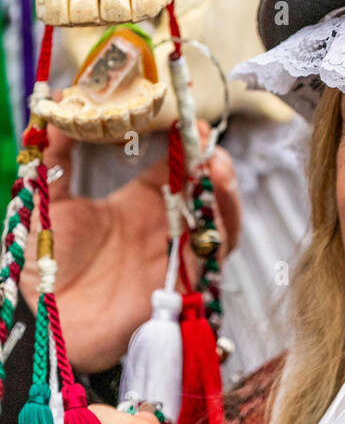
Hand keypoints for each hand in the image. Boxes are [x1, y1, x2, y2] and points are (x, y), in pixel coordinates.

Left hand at [20, 121, 240, 371]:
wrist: (41, 320)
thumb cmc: (43, 265)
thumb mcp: (49, 200)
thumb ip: (58, 153)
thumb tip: (59, 102)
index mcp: (137, 204)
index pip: (176, 166)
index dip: (189, 144)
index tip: (192, 122)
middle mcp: (163, 226)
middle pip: (206, 190)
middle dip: (214, 164)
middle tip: (207, 145)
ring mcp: (175, 254)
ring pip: (217, 220)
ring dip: (224, 195)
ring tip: (217, 170)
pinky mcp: (180, 285)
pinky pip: (213, 258)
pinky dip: (220, 233)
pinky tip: (214, 212)